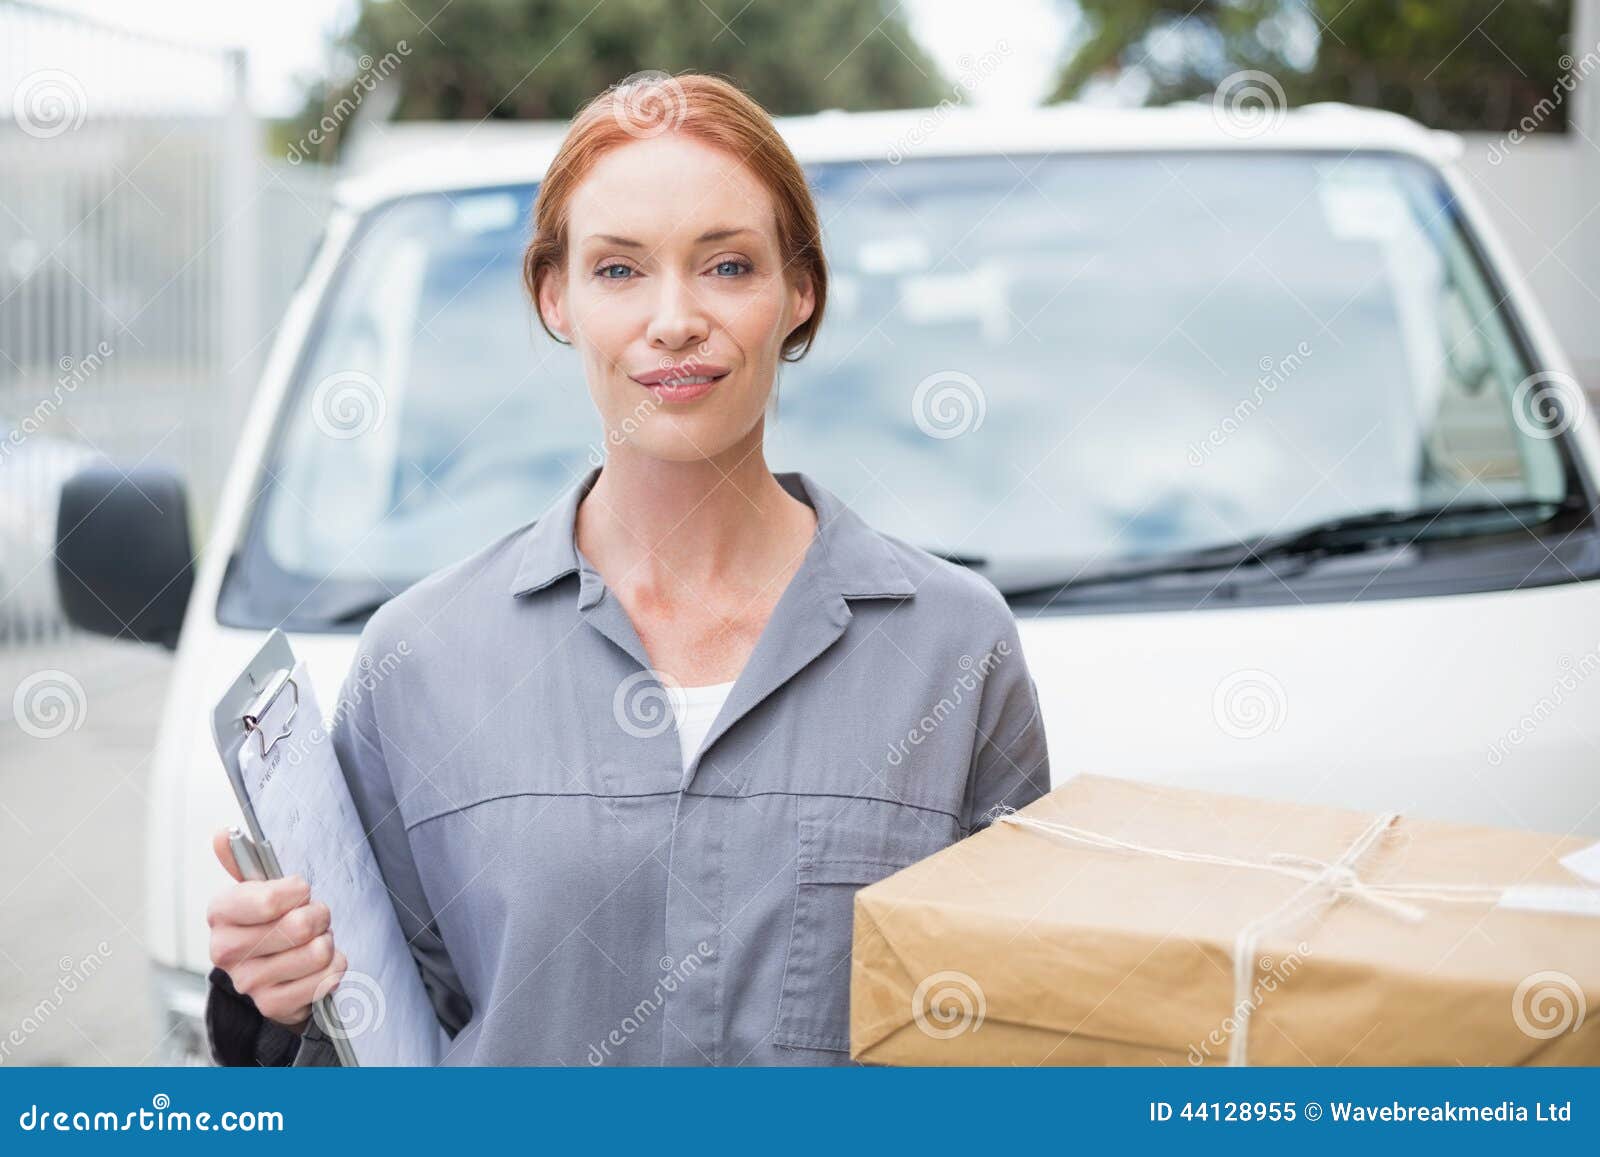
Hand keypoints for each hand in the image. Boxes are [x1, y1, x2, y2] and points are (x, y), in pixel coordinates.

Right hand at [207, 828, 346, 1031]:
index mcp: (221, 913)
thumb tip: (223, 834)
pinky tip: (320, 964)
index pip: (267, 900)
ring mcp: (249, 982)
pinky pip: (325, 979)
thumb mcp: (258, 887)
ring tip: (315, 939)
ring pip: (316, 952)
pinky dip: (334, 967)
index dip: (297, 892)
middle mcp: (227, 951)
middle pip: (298, 926)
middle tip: (313, 916)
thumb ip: (244, 859)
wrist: (273, 971)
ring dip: (327, 941)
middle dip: (319, 915)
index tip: (300, 890)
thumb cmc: (269, 920)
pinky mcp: (273, 1005)